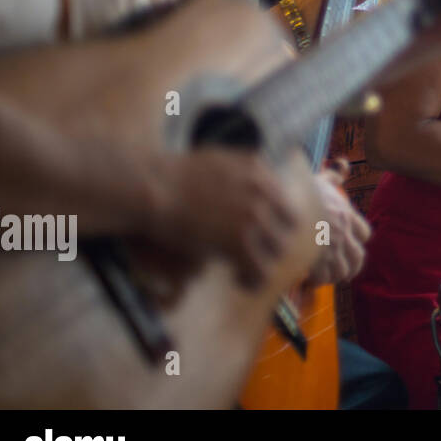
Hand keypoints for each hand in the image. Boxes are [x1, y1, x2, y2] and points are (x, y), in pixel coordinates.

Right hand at [151, 147, 300, 289]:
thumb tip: (253, 175)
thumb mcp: (214, 159)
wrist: (151, 188)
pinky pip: (260, 271)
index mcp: (258, 169)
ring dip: (263, 261)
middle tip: (256, 252)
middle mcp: (262, 190)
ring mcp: (253, 215)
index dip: (273, 219)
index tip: (259, 232)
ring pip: (278, 249)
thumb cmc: (169, 176)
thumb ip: (239, 169)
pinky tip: (237, 281)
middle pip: (289, 224)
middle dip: (273, 239)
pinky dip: (252, 280)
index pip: (283, 198)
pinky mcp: (239, 241)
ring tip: (244, 271)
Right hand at [306, 157, 371, 285]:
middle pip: (358, 257)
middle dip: (352, 266)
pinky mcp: (315, 260)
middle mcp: (342, 233)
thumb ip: (334, 174)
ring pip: (343, 271)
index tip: (351, 240)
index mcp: (346, 215)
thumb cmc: (302, 189)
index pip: (365, 233)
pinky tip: (309, 279)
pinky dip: (318, 281)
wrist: (285, 202)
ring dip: (335, 276)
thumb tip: (344, 163)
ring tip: (326, 277)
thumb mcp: (321, 178)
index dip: (358, 238)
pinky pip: (323, 278)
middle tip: (343, 270)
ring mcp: (330, 248)